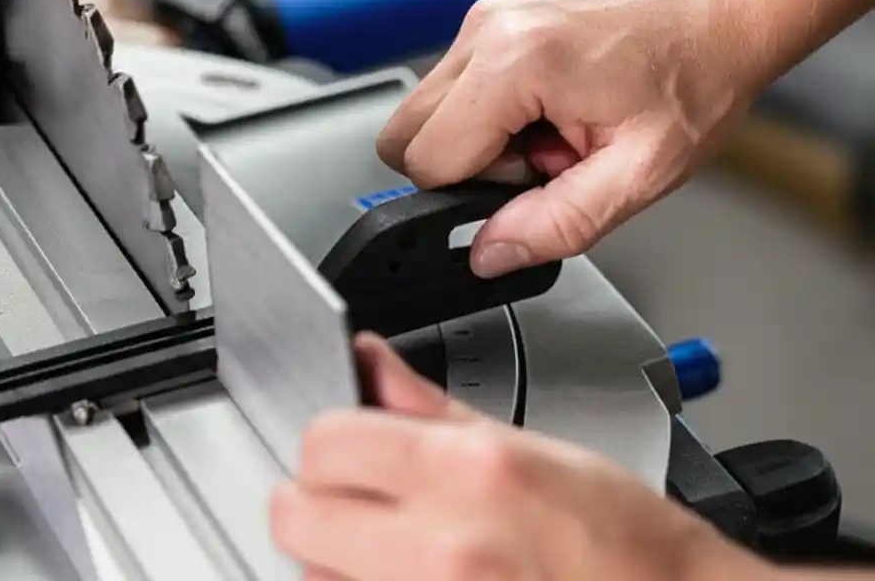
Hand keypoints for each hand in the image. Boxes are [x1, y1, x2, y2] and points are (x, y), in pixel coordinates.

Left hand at [270, 333, 770, 580]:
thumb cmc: (627, 544)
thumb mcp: (535, 447)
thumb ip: (432, 407)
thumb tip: (371, 363)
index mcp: (466, 474)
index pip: (325, 441)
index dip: (333, 439)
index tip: (349, 446)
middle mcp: (438, 549)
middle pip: (293, 515)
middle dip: (316, 500)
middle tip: (357, 500)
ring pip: (311, 573)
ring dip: (335, 558)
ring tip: (393, 549)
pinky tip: (404, 577)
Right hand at [376, 0, 760, 277]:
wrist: (719, 14)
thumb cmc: (694, 78)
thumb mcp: (639, 175)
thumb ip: (556, 225)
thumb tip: (488, 254)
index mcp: (516, 62)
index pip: (427, 160)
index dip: (477, 190)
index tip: (537, 176)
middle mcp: (487, 29)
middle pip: (407, 135)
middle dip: (465, 165)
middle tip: (540, 158)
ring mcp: (484, 17)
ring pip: (424, 113)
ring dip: (477, 139)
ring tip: (550, 131)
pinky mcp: (490, 18)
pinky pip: (452, 88)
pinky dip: (488, 112)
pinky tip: (547, 109)